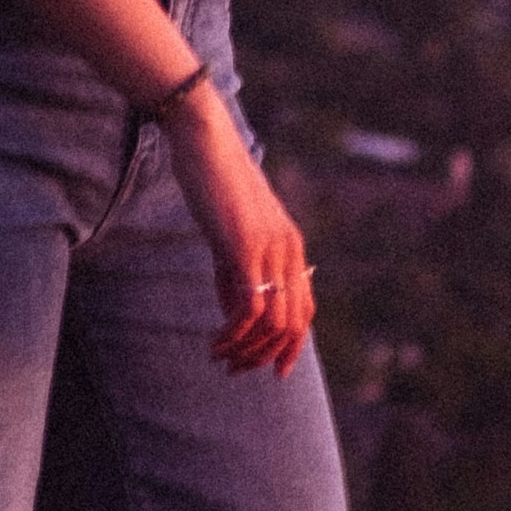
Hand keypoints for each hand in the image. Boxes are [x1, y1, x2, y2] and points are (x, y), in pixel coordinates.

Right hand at [165, 85, 315, 376]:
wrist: (205, 140)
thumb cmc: (213, 182)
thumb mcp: (230, 236)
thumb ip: (237, 275)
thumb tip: (238, 316)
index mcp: (291, 246)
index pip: (304, 310)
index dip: (290, 346)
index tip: (270, 370)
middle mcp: (289, 250)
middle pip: (292, 324)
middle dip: (264, 356)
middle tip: (234, 369)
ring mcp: (270, 249)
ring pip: (273, 322)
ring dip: (246, 350)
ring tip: (220, 358)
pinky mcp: (246, 247)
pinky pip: (250, 308)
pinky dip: (233, 335)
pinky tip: (214, 342)